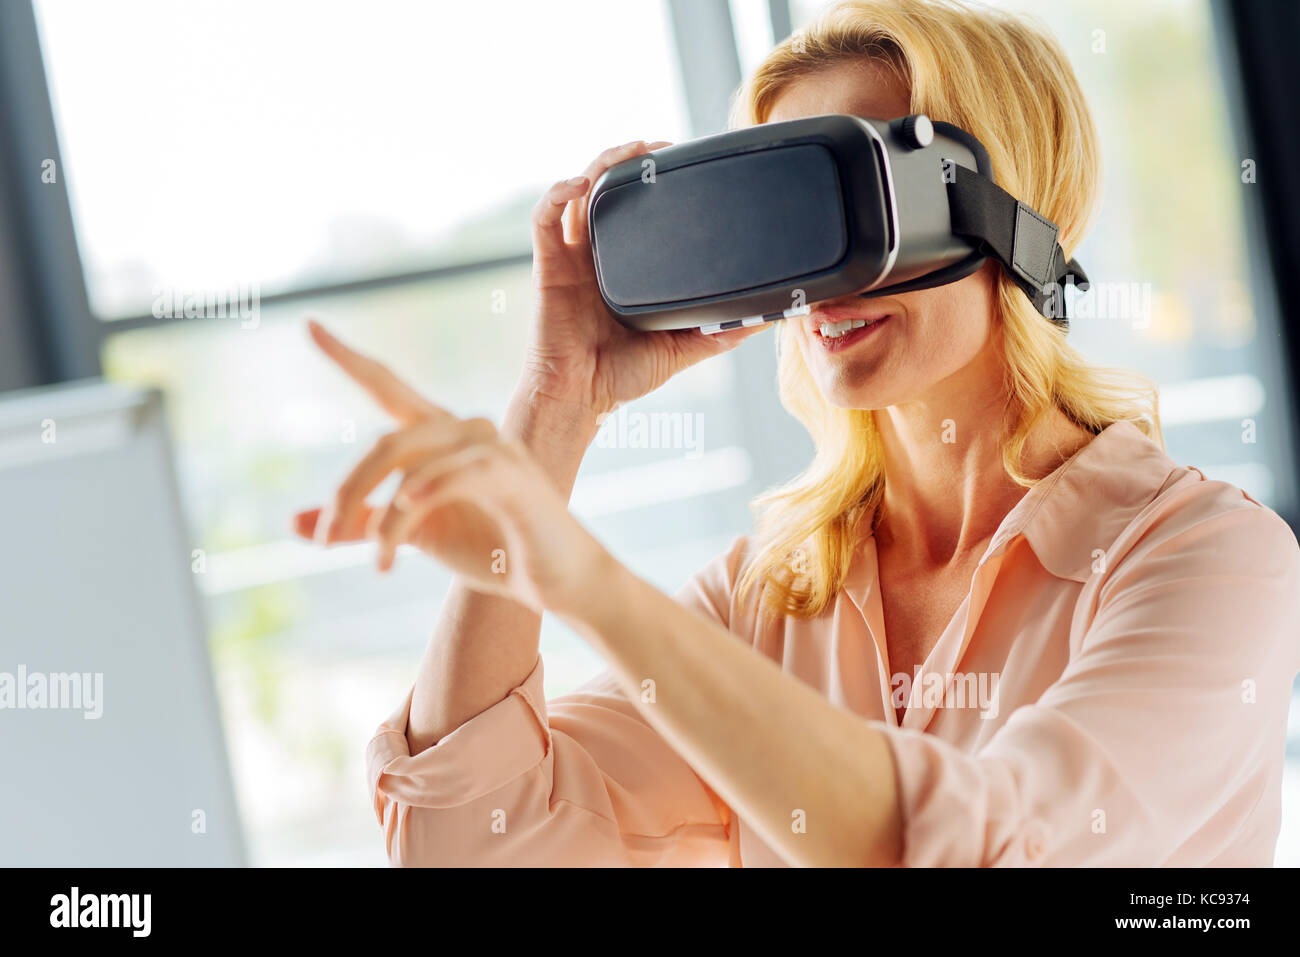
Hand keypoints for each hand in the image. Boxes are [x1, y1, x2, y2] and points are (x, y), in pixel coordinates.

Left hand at [294, 321, 611, 615]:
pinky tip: (407, 508)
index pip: (388, 388)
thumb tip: (295, 524)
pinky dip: (427, 490)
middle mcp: (465, 430)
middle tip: (324, 540)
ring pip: (411, 460)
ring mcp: (492, 448)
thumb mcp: (418, 535)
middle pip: (387, 439)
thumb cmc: (493, 549)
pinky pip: (456, 472)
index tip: (310, 326)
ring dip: (382, 517)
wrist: (557, 581)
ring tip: (380, 560)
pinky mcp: (512, 475)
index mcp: (441, 437)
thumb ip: (362, 524)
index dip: (348, 358)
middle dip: (349, 489)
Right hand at [521, 139, 764, 416]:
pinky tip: (580, 182)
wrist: (580, 398)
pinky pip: (544, 219)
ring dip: (601, 164)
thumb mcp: (681, 348)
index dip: (651, 183)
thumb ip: (717, 331)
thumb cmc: (619, 377)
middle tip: (660, 147)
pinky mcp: (547, 267)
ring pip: (577, 193)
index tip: (681, 164)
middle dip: (628, 160)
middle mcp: (595, 257)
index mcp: (622, 270)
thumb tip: (764, 319)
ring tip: (630, 149)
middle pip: (605, 191)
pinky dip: (558, 194)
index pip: (635, 213)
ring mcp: (569, 259)